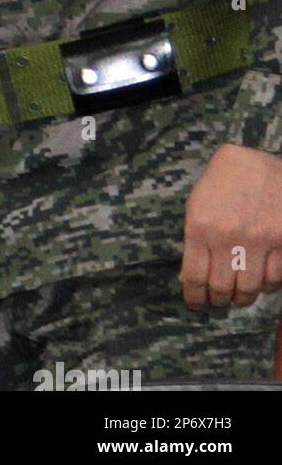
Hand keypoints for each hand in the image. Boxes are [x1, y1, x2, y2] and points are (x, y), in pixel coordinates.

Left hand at [182, 143, 281, 307]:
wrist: (255, 161)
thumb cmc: (220, 180)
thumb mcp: (197, 204)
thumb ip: (195, 239)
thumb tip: (191, 276)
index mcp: (200, 228)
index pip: (194, 277)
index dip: (195, 297)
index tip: (196, 303)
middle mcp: (228, 239)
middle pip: (223, 288)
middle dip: (219, 299)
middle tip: (218, 300)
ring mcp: (258, 242)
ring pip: (251, 288)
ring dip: (243, 297)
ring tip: (239, 295)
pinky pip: (276, 278)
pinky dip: (268, 286)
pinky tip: (261, 281)